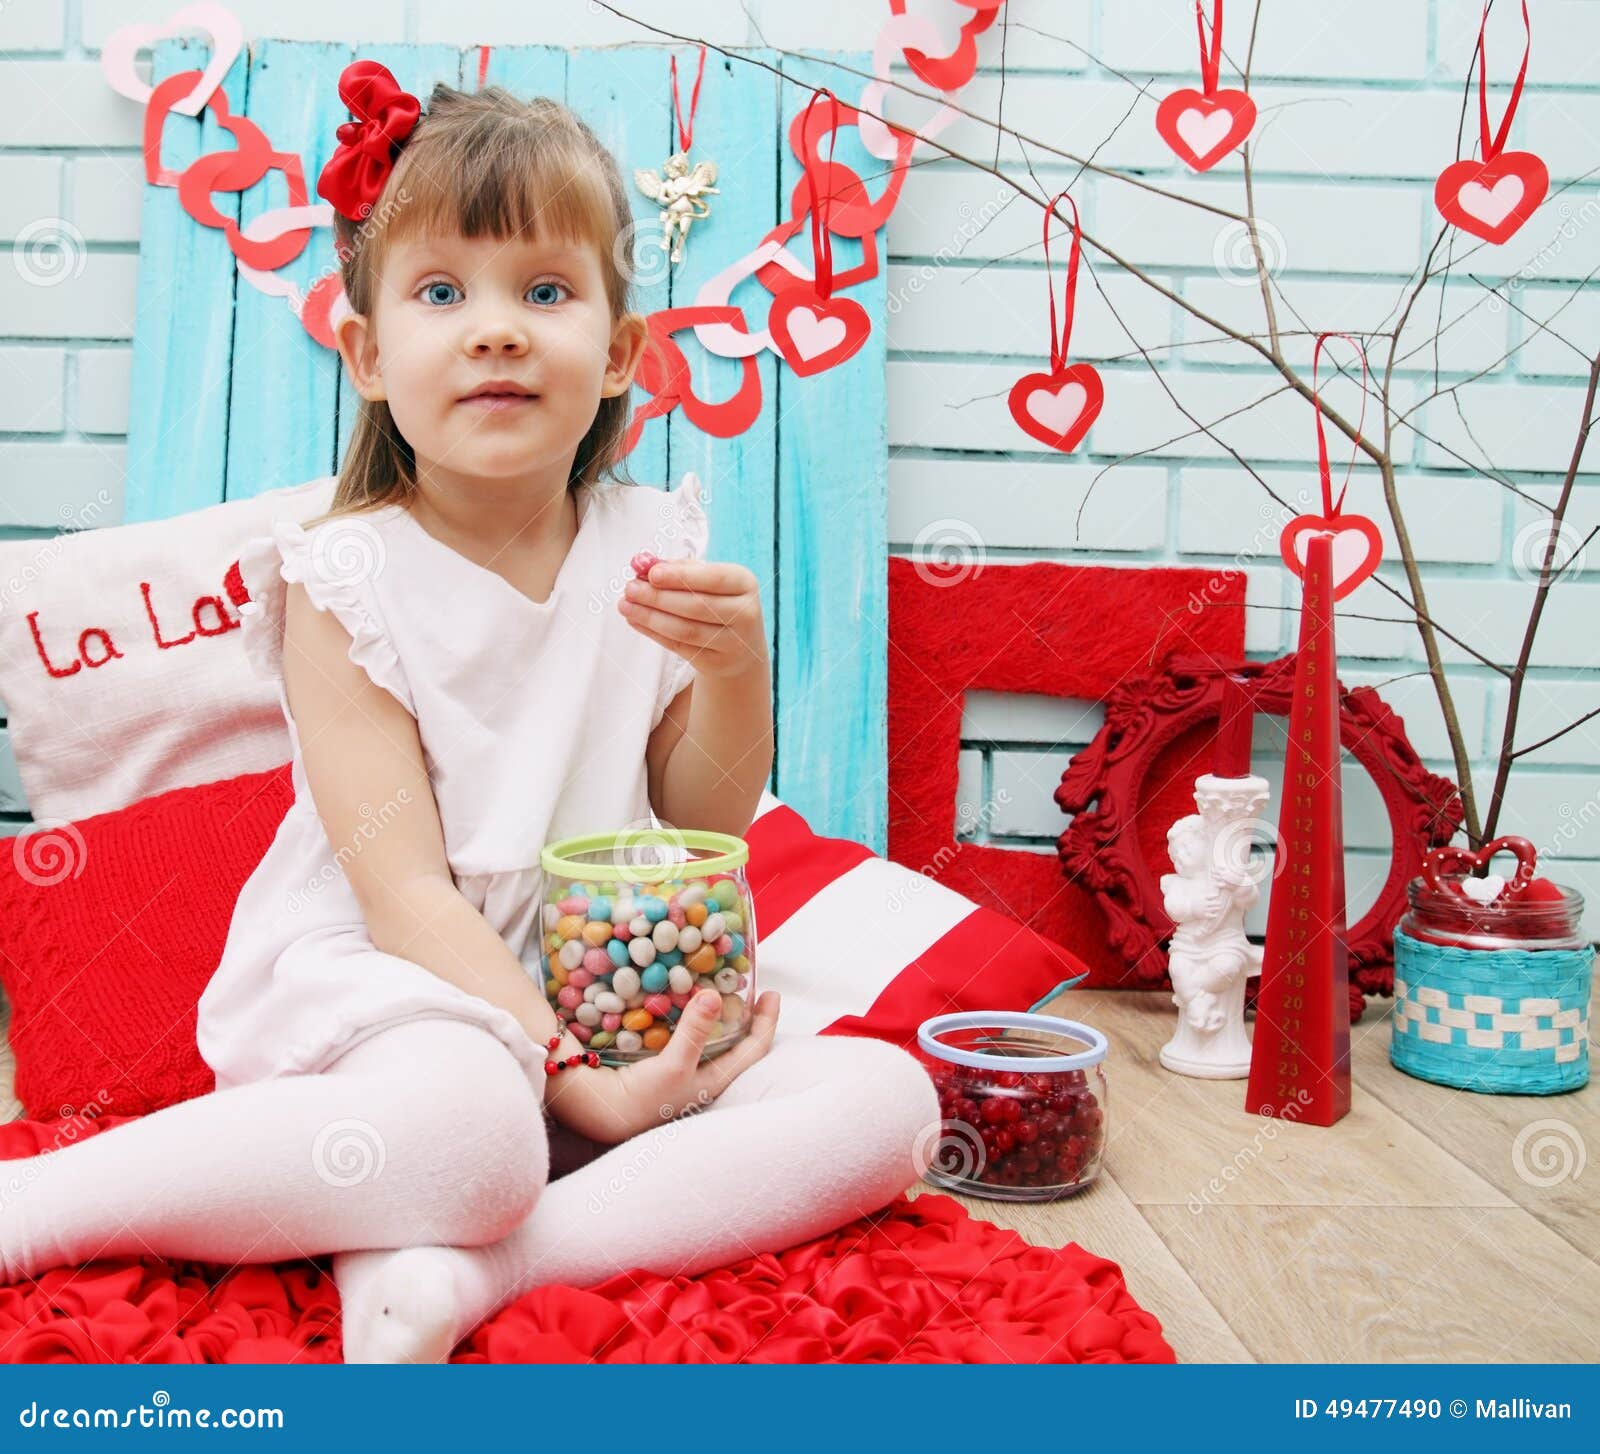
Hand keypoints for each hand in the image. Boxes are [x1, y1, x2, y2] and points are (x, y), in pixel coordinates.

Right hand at [543, 988, 780, 1145]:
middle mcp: (699, 1075)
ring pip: (705, 1035)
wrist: (596, 1112)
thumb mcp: (674, 1066)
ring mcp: (678, 1068)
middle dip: (740, 1013)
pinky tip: (675, 996)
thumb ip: (695, 1031)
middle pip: (732, 1040)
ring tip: (712, 985)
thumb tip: (715, 995)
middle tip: (741, 984)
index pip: (753, 1049)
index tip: (771, 993)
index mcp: (714, 1081)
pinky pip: (677, 1031)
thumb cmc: (642, 1099)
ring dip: (710, 1011)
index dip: (766, 1022)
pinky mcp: (656, 1059)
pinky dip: (682, 1013)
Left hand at [618, 558, 766, 680]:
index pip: (714, 578)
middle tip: (629, 588)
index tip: (651, 573)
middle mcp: (745, 614)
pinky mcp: (715, 663)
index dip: (681, 576)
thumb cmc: (717, 600)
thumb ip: (677, 567)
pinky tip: (634, 620)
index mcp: (745, 584)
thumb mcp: (706, 580)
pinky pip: (679, 647)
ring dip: (650, 617)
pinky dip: (653, 633)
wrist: (741, 646)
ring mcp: (733, 643)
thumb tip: (643, 563)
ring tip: (625, 605)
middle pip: (697, 605)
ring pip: (686, 630)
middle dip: (659, 597)